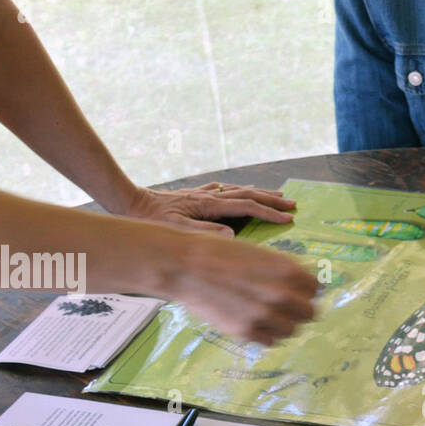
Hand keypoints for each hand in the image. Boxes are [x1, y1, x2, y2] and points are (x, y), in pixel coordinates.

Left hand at [120, 183, 296, 235]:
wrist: (131, 203)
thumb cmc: (151, 221)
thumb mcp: (177, 232)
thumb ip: (205, 234)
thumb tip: (233, 235)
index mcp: (209, 206)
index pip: (247, 207)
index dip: (269, 213)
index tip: (288, 218)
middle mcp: (209, 196)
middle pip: (248, 194)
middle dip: (272, 200)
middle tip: (293, 205)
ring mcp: (203, 194)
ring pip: (239, 191)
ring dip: (260, 193)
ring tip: (277, 195)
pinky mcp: (195, 196)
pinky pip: (224, 191)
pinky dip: (238, 190)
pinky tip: (240, 190)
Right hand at [164, 233, 318, 344]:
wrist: (186, 266)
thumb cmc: (220, 255)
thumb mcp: (260, 254)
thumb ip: (284, 271)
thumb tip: (305, 285)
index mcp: (287, 270)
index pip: (315, 288)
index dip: (307, 289)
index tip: (298, 291)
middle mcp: (280, 294)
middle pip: (310, 313)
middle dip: (300, 310)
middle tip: (287, 308)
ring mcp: (264, 315)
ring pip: (291, 331)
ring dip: (284, 324)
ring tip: (268, 316)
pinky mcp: (246, 332)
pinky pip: (270, 342)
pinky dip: (266, 335)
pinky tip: (255, 323)